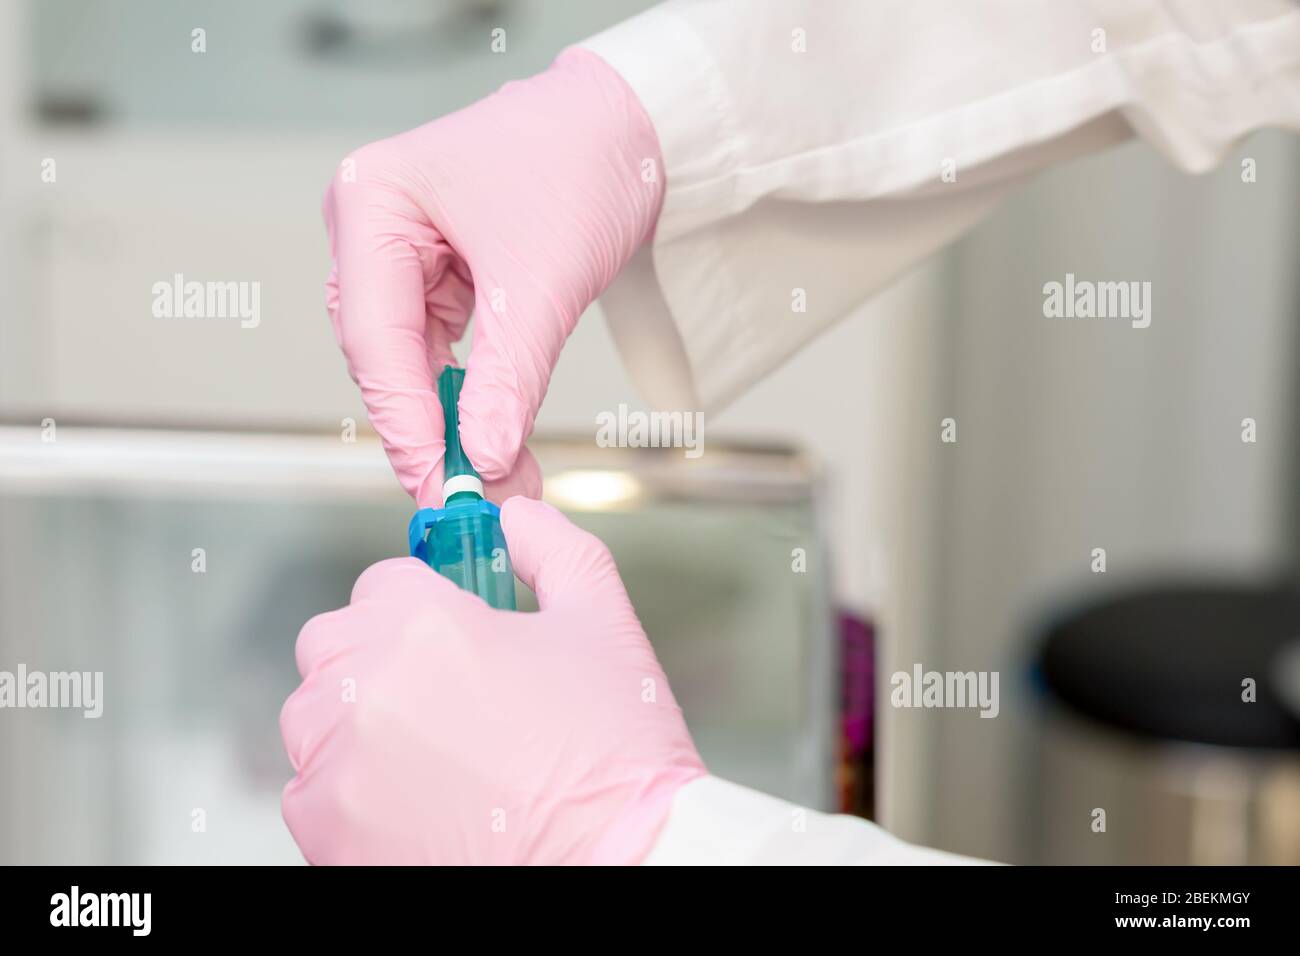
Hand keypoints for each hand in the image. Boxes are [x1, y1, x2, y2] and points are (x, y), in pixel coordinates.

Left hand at [279, 497, 705, 864]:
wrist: (622, 863)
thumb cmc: (616, 753)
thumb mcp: (603, 623)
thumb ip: (555, 550)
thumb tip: (518, 518)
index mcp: (423, 624)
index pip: (382, 583)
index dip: (424, 605)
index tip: (451, 634)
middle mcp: (365, 687)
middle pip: (333, 645)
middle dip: (378, 657)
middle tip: (444, 695)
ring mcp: (339, 766)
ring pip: (314, 719)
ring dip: (358, 724)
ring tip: (435, 756)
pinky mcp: (330, 836)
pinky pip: (311, 792)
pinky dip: (350, 795)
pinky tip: (418, 803)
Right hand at [323, 48, 664, 506]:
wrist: (630, 129)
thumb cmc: (584, 164)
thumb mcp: (543, 282)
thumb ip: (509, 377)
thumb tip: (487, 457)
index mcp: (373, 201)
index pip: (375, 335)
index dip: (405, 422)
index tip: (438, 484)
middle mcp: (372, 223)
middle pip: (384, 353)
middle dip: (430, 428)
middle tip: (467, 497)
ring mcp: (400, 247)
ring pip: (412, 359)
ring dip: (453, 420)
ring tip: (497, 480)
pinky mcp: (437, 270)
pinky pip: (442, 348)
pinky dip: (470, 393)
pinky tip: (496, 438)